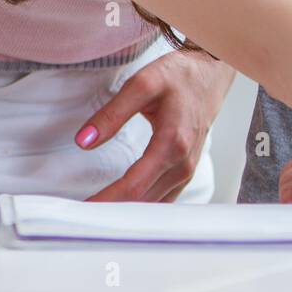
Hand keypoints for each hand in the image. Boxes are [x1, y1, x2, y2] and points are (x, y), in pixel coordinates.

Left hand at [77, 50, 234, 201]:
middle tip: (80, 217)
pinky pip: (164, 199)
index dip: (105, 201)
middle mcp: (183, 162)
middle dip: (110, 212)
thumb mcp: (142, 84)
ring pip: (153, 205)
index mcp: (172, 142)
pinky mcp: (187, 171)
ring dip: (125, 213)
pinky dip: (142, 207)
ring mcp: (188, 170)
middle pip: (142, 201)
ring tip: (95, 215)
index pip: (133, 186)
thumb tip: (84, 141)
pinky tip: (123, 207)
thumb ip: (112, 113)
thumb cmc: (179, 76)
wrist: (211, 73)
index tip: (81, 210)